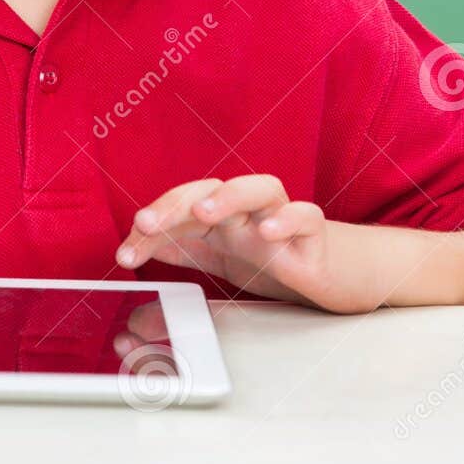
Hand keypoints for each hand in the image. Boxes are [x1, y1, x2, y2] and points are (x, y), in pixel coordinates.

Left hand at [115, 174, 383, 314]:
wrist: (338, 275)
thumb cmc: (280, 259)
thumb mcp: (222, 259)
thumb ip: (184, 251)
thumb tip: (140, 246)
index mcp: (224, 217)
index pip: (180, 210)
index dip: (150, 227)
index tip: (125, 255)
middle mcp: (251, 211)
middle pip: (210, 190)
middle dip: (174, 205)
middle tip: (144, 224)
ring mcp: (284, 219)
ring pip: (260, 187)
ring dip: (229, 196)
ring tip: (203, 213)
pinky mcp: (317, 237)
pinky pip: (306, 216)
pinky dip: (287, 219)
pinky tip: (268, 232)